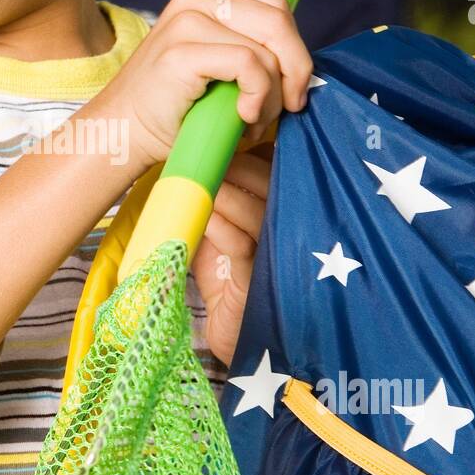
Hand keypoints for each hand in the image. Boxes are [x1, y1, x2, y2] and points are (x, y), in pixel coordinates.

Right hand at [97, 0, 312, 175]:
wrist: (124, 135)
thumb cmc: (177, 112)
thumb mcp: (222, 71)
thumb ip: (255, 53)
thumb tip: (304, 67)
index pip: (275, 6)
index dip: (295, 49)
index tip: (292, 91)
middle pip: (278, 18)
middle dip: (296, 68)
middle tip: (287, 108)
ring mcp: (187, 19)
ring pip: (267, 46)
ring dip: (273, 93)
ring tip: (254, 121)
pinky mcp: (182, 49)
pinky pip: (249, 63)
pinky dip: (258, 96)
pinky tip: (243, 118)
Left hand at [190, 139, 273, 367]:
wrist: (231, 338)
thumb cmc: (226, 286)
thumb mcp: (218, 237)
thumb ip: (214, 204)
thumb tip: (190, 164)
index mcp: (276, 214)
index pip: (270, 170)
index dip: (247, 150)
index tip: (217, 136)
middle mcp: (284, 229)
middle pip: (268, 183)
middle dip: (235, 163)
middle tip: (206, 150)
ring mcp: (276, 254)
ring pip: (256, 210)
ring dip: (224, 191)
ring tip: (198, 178)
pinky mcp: (260, 282)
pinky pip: (243, 245)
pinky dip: (221, 227)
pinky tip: (204, 216)